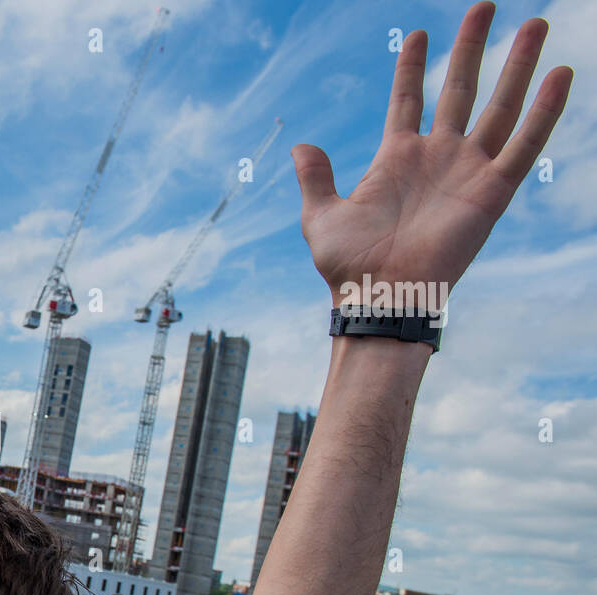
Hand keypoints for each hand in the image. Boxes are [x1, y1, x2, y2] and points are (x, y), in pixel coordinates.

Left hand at [292, 3, 571, 307]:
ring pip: (499, 106)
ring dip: (518, 65)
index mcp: (396, 159)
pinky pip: (524, 145)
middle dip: (473, 48)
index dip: (413, 68)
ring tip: (535, 23)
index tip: (418, 33)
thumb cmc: (348, 267)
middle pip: (461, 90)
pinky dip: (544, 111)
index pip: (408, 99)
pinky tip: (560, 74)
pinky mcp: (491, 192)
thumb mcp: (320, 217)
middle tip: (485, 5)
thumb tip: (302, 145)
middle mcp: (437, 158)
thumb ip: (315, 179)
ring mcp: (466, 171)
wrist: (378, 297)